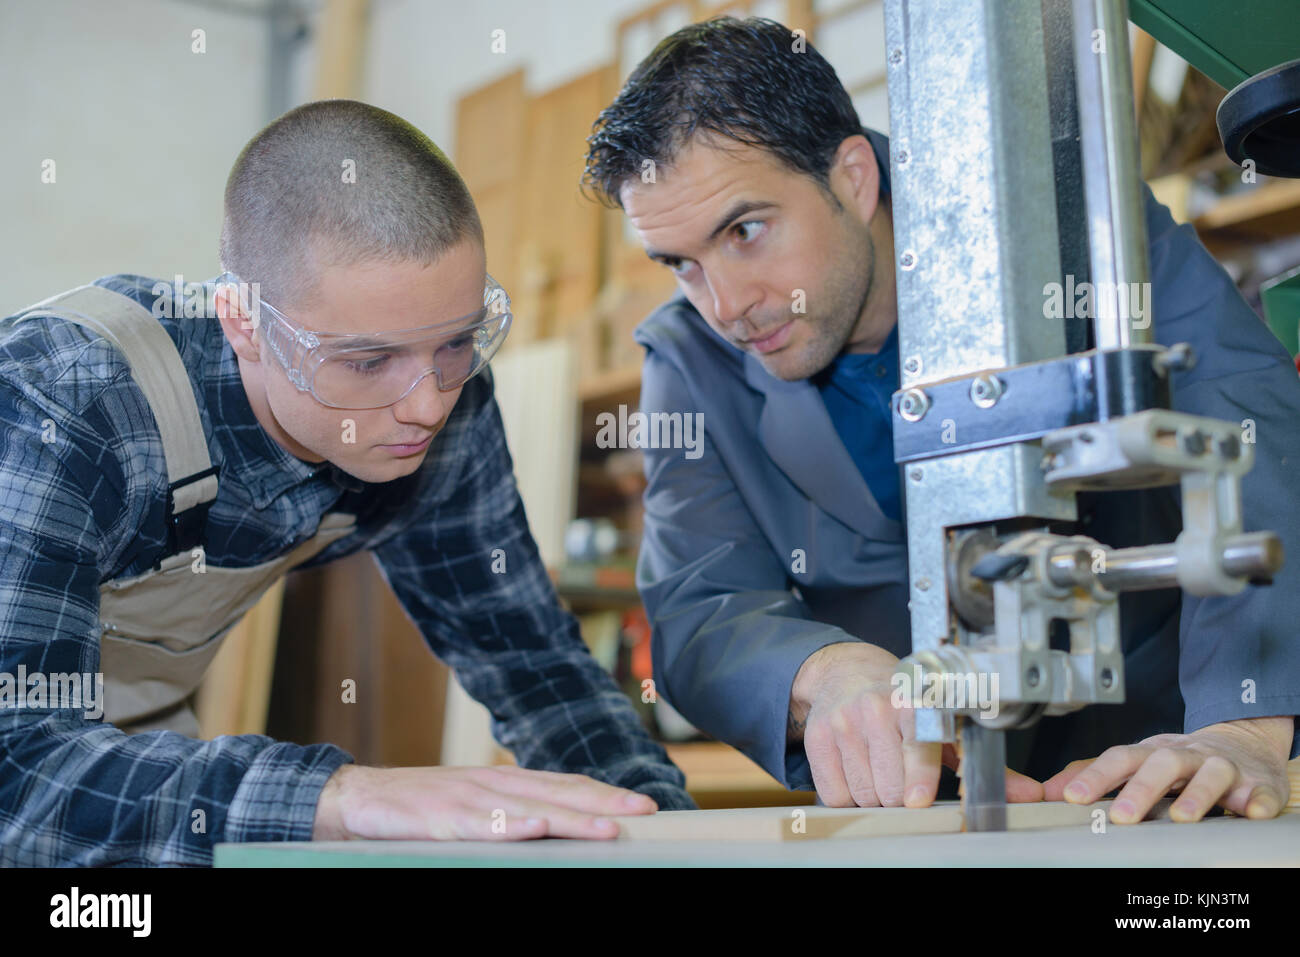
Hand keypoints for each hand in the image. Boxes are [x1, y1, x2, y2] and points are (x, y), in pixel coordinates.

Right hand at [311, 764, 659, 840]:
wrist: (356, 797)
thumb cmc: (418, 805)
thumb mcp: (472, 802)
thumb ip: (510, 808)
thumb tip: (555, 823)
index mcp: (502, 779)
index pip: (564, 783)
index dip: (604, 793)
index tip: (641, 805)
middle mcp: (492, 783)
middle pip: (558, 792)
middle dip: (604, 802)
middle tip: (643, 812)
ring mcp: (467, 799)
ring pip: (529, 809)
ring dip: (571, 818)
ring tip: (608, 828)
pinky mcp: (440, 818)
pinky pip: (480, 825)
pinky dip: (510, 826)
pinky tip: (535, 829)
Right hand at [789, 641, 1043, 807]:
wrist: (843, 672)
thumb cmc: (901, 702)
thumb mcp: (942, 724)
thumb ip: (981, 763)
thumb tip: (1029, 795)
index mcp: (912, 703)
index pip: (915, 747)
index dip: (917, 778)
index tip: (918, 799)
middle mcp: (874, 710)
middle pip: (889, 786)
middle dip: (899, 796)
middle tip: (901, 779)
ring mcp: (841, 725)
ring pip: (863, 794)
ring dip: (874, 796)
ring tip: (878, 771)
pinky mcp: (816, 739)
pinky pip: (835, 794)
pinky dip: (847, 796)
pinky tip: (855, 771)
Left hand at [1043, 716, 1294, 823]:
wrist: (1243, 741)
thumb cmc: (1180, 760)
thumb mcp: (1138, 763)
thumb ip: (1096, 776)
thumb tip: (1048, 791)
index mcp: (1152, 752)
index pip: (1120, 757)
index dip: (1096, 776)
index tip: (1073, 798)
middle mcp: (1186, 755)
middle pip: (1162, 764)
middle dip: (1140, 789)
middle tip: (1121, 816)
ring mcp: (1224, 767)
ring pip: (1210, 774)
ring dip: (1197, 795)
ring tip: (1182, 818)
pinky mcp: (1259, 784)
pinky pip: (1260, 792)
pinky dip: (1257, 801)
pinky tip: (1252, 812)